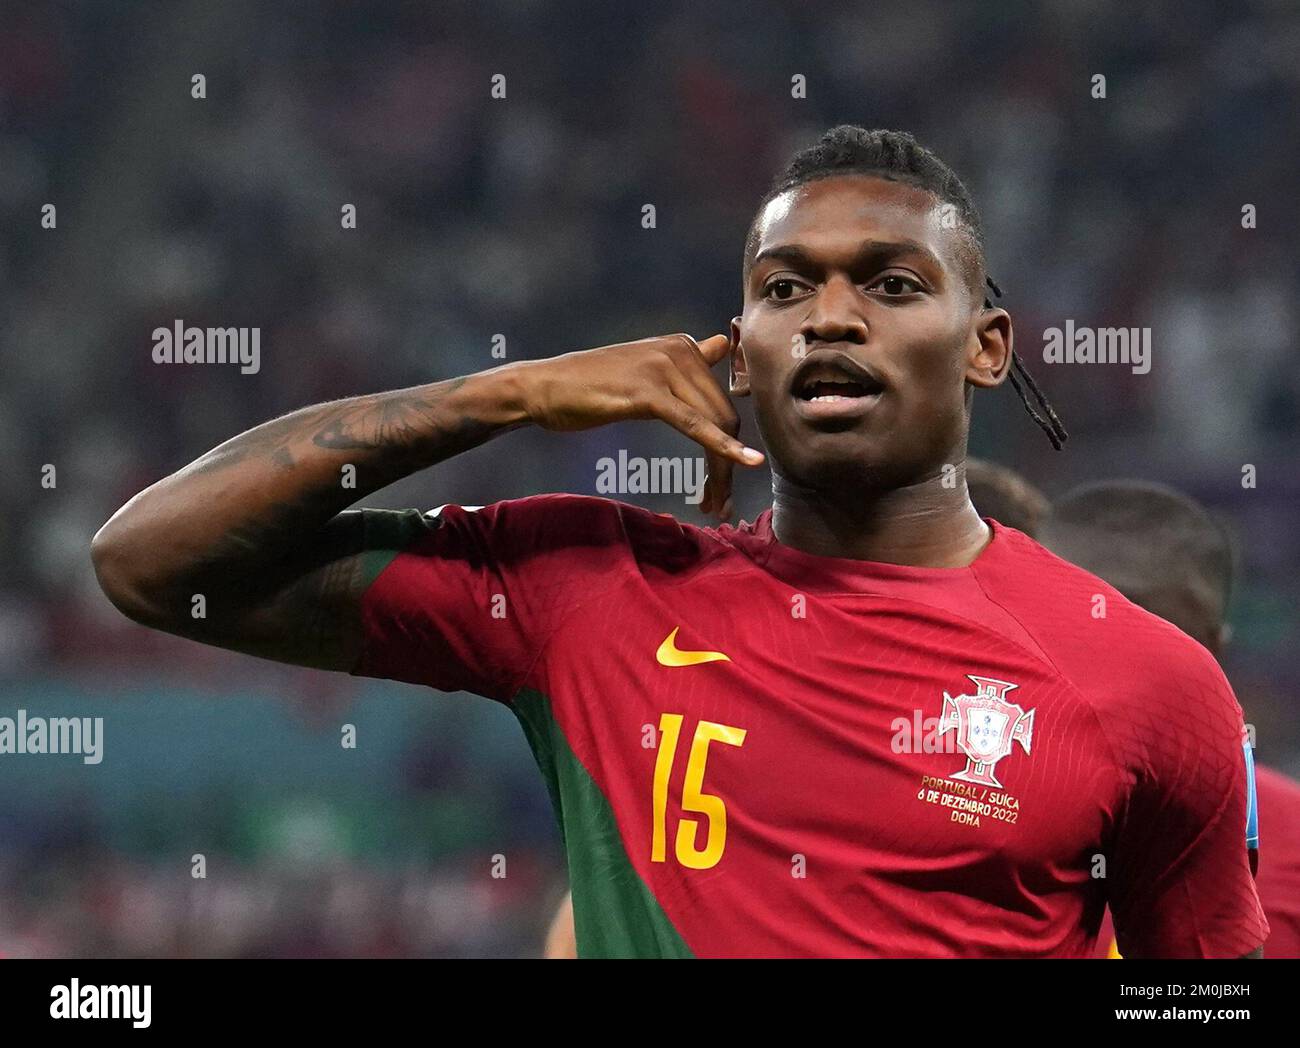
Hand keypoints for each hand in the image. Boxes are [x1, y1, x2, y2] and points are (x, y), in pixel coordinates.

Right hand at [518, 333, 763, 518]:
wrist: (542, 386)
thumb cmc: (586, 385)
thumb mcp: (641, 368)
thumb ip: (684, 362)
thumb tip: (721, 345)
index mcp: (682, 345)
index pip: (721, 398)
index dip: (731, 440)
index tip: (730, 475)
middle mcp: (680, 350)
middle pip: (723, 414)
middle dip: (728, 464)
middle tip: (721, 503)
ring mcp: (664, 368)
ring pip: (713, 424)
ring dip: (721, 469)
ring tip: (716, 503)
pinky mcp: (648, 392)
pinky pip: (695, 424)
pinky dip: (722, 447)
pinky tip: (743, 464)